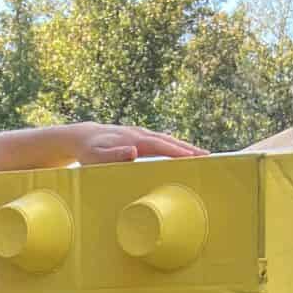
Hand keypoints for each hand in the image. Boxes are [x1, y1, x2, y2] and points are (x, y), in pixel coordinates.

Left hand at [64, 123, 207, 164]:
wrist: (83, 138)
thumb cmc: (89, 152)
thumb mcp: (96, 157)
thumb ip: (113, 156)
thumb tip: (134, 152)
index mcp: (134, 140)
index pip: (160, 146)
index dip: (178, 152)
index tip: (195, 158)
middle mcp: (141, 134)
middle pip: (169, 141)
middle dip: (189, 149)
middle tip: (209, 157)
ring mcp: (142, 134)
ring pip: (168, 140)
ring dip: (185, 147)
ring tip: (204, 156)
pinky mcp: (141, 138)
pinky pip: (162, 142)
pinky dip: (175, 147)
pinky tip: (185, 154)